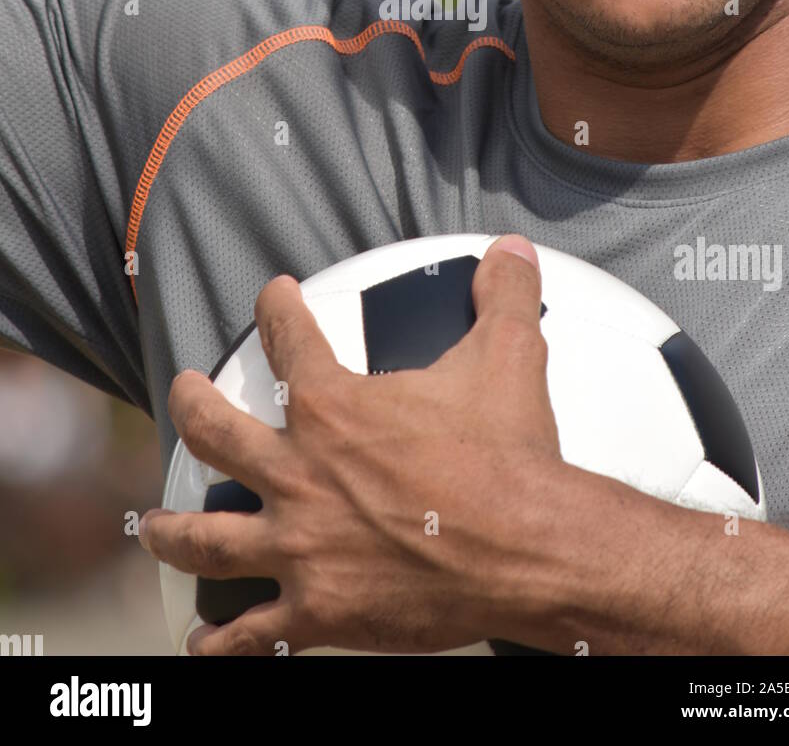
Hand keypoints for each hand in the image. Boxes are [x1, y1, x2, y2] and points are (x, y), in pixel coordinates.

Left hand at [139, 235, 562, 654]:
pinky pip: (254, 632)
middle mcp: (299, 472)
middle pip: (216, 433)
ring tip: (153, 526)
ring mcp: (301, 545)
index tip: (273, 297)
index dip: (278, 309)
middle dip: (192, 407)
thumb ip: (504, 297)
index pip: (290, 339)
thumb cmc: (509, 457)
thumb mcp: (510, 357)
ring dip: (174, 531)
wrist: (527, 550)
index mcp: (333, 408)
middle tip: (185, 392)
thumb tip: (513, 250)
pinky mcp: (319, 609)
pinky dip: (224, 642)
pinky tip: (203, 644)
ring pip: (208, 539)